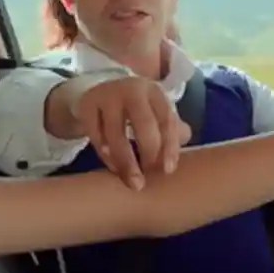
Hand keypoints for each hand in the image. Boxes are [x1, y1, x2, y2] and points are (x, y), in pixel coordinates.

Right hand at [73, 77, 191, 189]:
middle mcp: (132, 90)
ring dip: (125, 160)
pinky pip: (96, 135)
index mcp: (154, 92)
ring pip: (116, 131)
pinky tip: (114, 168)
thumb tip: (186, 146)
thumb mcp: (154, 112)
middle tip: (150, 177)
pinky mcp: (87, 106)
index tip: (168, 171)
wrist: (97, 92)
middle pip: (143, 122)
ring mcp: (107, 96)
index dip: (169, 146)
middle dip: (148, 153)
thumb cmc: (133, 109)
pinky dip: (106, 154)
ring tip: (132, 182)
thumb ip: (171, 129)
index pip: (166, 119)